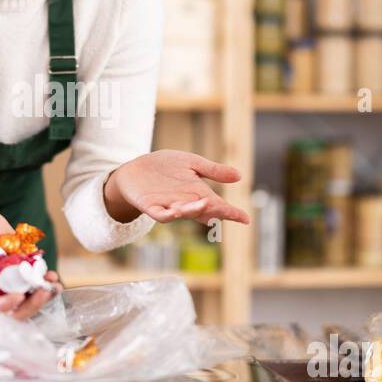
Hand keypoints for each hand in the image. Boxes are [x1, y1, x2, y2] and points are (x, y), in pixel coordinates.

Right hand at [0, 201, 62, 318]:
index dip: (6, 305)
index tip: (19, 296)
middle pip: (15, 305)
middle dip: (32, 302)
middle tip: (45, 291)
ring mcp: (11, 278)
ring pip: (29, 294)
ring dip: (42, 291)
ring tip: (53, 281)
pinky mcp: (22, 268)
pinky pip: (35, 279)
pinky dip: (44, 279)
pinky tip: (51, 274)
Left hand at [104, 150, 249, 225]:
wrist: (136, 169)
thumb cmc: (165, 167)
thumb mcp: (192, 163)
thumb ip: (213, 171)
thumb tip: (239, 176)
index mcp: (199, 193)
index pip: (218, 206)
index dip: (232, 213)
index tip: (246, 219)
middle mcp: (186, 203)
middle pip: (204, 212)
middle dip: (215, 213)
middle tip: (226, 211)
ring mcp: (169, 207)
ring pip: (184, 213)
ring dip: (193, 210)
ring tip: (204, 203)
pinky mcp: (151, 208)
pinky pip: (161, 215)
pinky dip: (169, 215)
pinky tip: (176, 210)